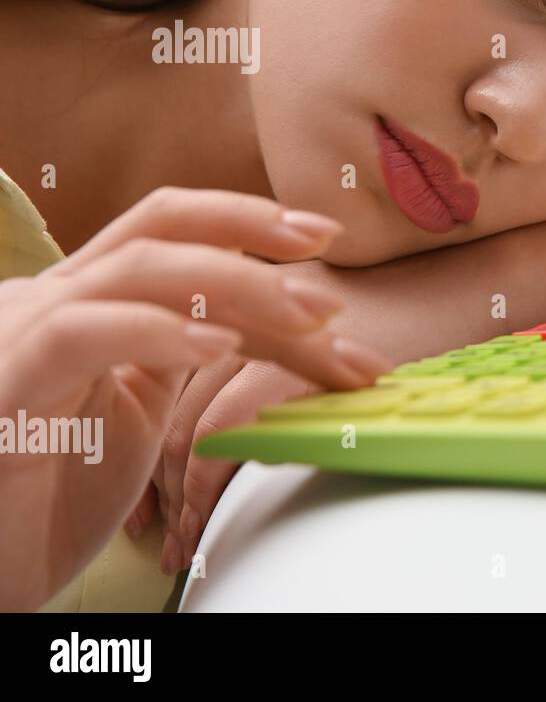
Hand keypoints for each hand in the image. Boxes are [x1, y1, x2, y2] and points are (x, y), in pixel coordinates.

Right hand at [0, 187, 392, 609]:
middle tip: (333, 291)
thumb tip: (287, 327)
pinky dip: (156, 331)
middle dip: (257, 240)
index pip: (177, 231)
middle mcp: (49, 299)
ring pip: (136, 269)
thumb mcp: (142, 413)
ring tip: (308, 321)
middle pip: (162, 228)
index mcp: (86, 299)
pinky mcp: (2, 386)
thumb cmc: (56, 499)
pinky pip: (79, 332)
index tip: (328, 236)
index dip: (253, 225)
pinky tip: (217, 347)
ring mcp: (19, 335)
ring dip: (236, 287)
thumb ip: (186, 353)